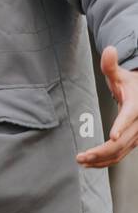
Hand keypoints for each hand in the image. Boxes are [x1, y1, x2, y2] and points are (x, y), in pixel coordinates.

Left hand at [76, 45, 137, 166]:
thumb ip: (111, 64)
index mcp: (136, 106)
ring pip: (121, 152)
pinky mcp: (132, 142)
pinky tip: (91, 164)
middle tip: (82, 156)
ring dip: (102, 159)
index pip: (129, 117)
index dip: (121, 126)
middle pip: (122, 142)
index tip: (113, 136)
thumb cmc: (129, 84)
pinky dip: (106, 161)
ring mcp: (137, 136)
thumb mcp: (119, 74)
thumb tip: (109, 49)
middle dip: (102, 151)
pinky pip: (120, 155)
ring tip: (81, 161)